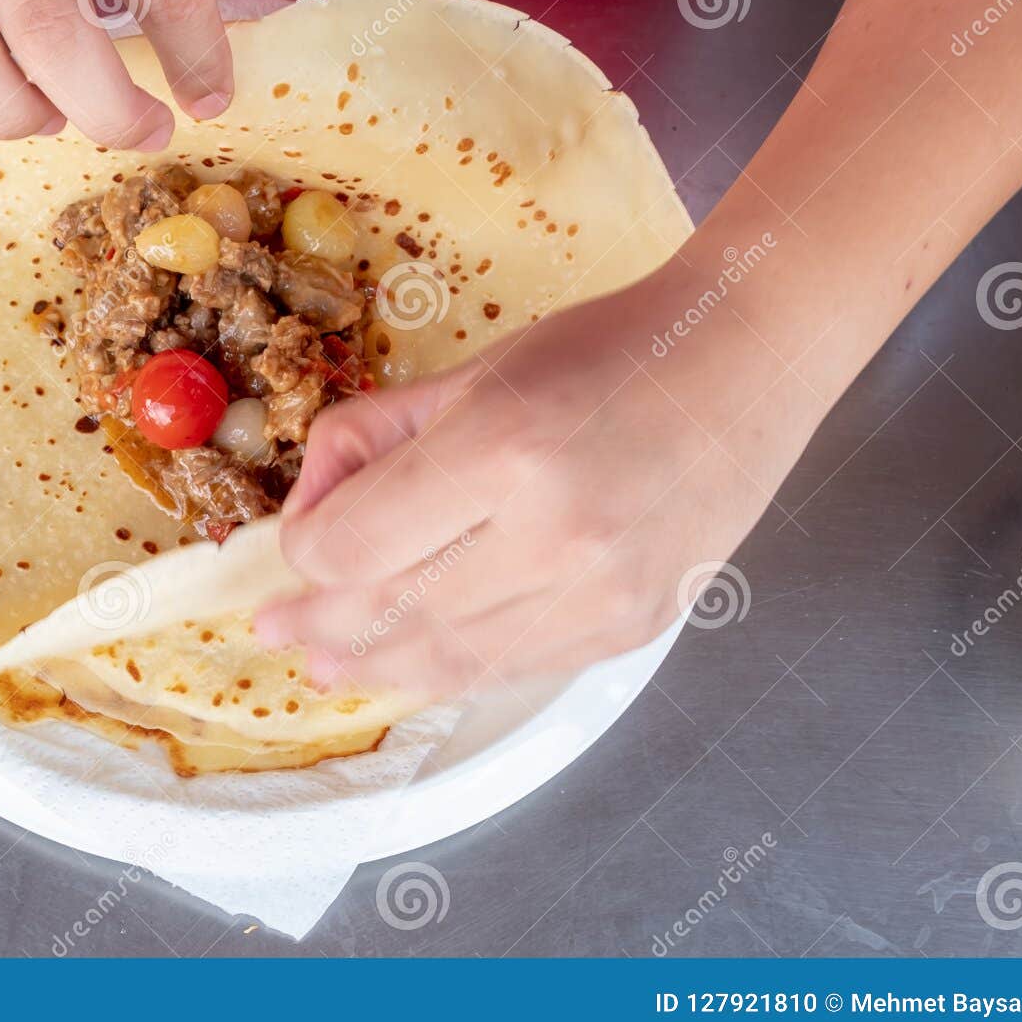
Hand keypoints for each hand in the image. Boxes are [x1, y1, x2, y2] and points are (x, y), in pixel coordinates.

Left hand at [254, 262, 814, 695]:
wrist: (742, 364)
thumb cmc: (602, 351)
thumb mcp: (472, 371)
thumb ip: (373, 437)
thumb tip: (309, 508)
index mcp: (503, 449)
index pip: (354, 546)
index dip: (305, 554)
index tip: (296, 544)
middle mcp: (554, 536)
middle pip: (390, 613)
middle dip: (319, 624)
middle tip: (278, 628)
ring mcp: (601, 594)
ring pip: (450, 660)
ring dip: (375, 667)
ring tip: (327, 666)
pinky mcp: (630, 626)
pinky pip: (515, 668)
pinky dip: (452, 671)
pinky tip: (412, 665)